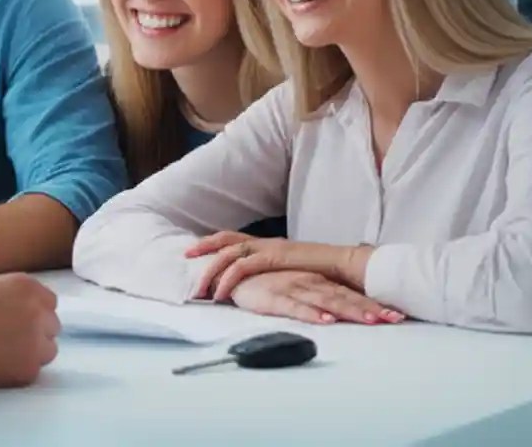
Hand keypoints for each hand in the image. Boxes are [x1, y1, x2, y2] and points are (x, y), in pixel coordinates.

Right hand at [0, 273, 59, 389]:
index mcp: (25, 286)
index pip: (48, 301)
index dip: (32, 311)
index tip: (18, 319)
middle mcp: (37, 311)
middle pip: (50, 326)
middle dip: (34, 332)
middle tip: (9, 340)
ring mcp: (35, 341)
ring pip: (47, 350)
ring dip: (30, 353)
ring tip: (2, 356)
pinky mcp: (27, 370)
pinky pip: (32, 371)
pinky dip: (17, 372)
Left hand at [188, 231, 374, 301]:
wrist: (346, 264)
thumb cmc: (325, 270)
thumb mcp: (295, 270)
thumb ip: (278, 272)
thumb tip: (265, 281)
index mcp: (270, 244)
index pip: (236, 238)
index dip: (215, 242)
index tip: (196, 250)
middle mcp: (267, 242)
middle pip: (226, 239)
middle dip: (204, 247)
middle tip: (185, 256)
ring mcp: (270, 247)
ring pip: (230, 254)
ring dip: (211, 270)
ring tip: (199, 289)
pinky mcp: (275, 257)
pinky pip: (243, 267)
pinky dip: (228, 279)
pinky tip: (220, 292)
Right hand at [229, 271, 404, 325]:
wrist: (231, 272)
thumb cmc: (266, 282)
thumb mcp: (297, 287)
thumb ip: (319, 296)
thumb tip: (344, 310)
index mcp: (317, 281)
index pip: (352, 294)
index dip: (375, 304)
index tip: (398, 314)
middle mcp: (310, 283)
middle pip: (346, 298)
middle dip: (371, 309)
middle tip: (395, 318)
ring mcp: (293, 288)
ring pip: (327, 301)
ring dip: (350, 311)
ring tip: (371, 320)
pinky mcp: (274, 297)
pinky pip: (296, 307)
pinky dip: (313, 314)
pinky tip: (327, 320)